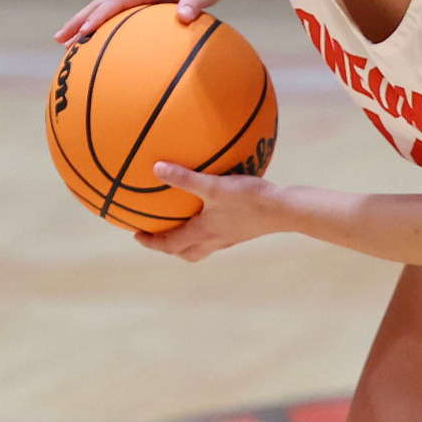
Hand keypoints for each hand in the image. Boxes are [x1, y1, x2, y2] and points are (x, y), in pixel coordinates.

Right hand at [54, 0, 235, 42]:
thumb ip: (195, 2)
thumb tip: (184, 16)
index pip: (116, 2)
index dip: (98, 16)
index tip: (83, 32)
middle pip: (99, 4)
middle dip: (77, 21)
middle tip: (58, 40)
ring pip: (103, 7)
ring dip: (82, 22)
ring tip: (65, 42)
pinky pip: (115, 11)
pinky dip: (100, 22)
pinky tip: (96, 38)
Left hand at [134, 163, 284, 261]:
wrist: (284, 210)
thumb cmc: (249, 198)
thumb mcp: (214, 185)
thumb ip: (185, 177)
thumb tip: (156, 168)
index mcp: (203, 232)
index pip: (170, 244)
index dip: (151, 242)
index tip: (136, 235)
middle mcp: (214, 240)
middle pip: (186, 253)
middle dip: (169, 247)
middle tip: (156, 235)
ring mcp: (230, 238)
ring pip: (202, 247)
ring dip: (187, 241)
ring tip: (181, 226)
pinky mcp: (243, 232)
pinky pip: (217, 235)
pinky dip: (206, 230)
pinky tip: (212, 211)